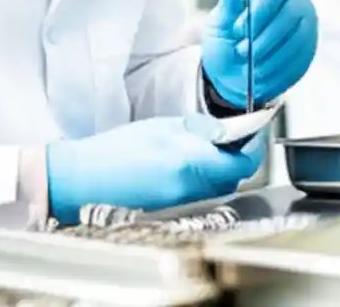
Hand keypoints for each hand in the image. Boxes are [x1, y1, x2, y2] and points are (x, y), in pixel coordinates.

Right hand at [46, 115, 263, 224]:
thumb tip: (229, 130)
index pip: (243, 161)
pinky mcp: (176, 211)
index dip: (253, 144)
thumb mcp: (162, 127)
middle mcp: (193, 190)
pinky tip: (188, 164)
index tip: (252, 128)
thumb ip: (200, 130)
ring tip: (206, 147)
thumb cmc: (115, 151)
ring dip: (222, 168)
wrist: (86, 181)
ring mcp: (185, 205)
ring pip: (221, 187)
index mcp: (190, 164)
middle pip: (235, 177)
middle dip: (238, 156)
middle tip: (232, 134)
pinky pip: (203, 195)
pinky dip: (205, 179)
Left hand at [201, 0, 317, 107]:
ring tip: (249, 64)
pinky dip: (278, 69)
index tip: (237, 31)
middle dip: (264, 38)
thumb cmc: (226, 40)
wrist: (236, 70)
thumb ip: (226, 8)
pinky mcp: (310, 47)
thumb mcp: (219, 24)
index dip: (257, 11)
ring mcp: (306, 23)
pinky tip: (261, 73)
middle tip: (241, 52)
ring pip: (296, 39)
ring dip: (270, 56)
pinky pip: (300, 59)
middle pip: (289, 15)